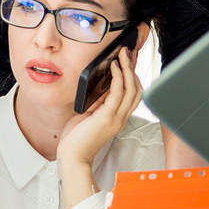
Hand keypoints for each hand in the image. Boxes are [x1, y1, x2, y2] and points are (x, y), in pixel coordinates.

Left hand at [56, 49, 140, 169]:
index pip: (133, 94)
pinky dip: (118, 78)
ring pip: (131, 89)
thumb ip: (99, 101)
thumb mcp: (90, 114)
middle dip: (133, 69)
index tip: (128, 60)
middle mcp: (121, 118)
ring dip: (127, 69)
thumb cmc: (77, 137)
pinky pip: (118, 93)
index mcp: (118, 117)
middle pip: (137, 89)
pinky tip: (113, 67)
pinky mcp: (107, 118)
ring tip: (122, 55)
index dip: (133, 76)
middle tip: (127, 52)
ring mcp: (116, 118)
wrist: (72, 156)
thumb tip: (103, 83)